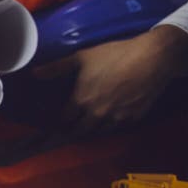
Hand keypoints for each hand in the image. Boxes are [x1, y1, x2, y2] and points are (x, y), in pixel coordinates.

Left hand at [33, 25, 187, 134]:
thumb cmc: (115, 55)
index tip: (55, 124)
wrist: (153, 57)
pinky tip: (109, 121)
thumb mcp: (82, 57)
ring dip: (91, 131)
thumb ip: (57, 68)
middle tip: (68, 130)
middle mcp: (96, 114)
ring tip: (87, 126)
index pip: (63, 121)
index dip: (58, 124)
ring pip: (99, 132)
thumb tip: (34, 73)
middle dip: (72, 131)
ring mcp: (116, 118)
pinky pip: (118, 128)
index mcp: (81, 101)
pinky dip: (111, 126)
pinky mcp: (134, 117)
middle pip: (79, 132)